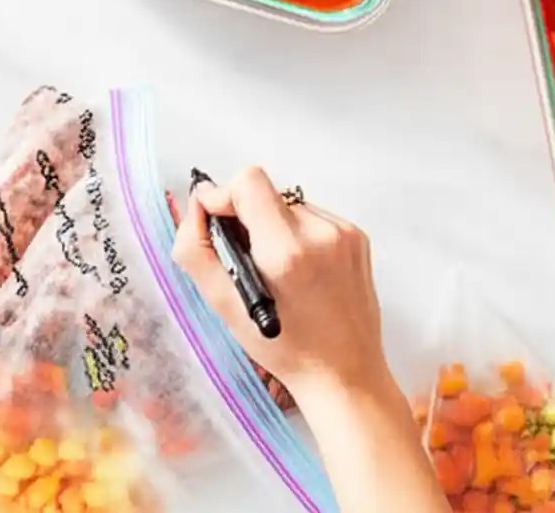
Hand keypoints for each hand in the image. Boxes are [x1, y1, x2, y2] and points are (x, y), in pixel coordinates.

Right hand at [172, 166, 387, 397]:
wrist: (344, 372)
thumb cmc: (284, 349)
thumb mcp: (224, 307)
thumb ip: (197, 251)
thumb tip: (196, 205)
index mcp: (287, 252)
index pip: (249, 182)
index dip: (224, 197)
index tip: (217, 222)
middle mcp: (321, 234)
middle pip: (267, 193)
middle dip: (248, 219)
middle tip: (248, 261)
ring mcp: (345, 233)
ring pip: (289, 205)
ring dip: (274, 228)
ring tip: (279, 274)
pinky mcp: (358, 237)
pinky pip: (314, 218)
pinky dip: (299, 237)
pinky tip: (302, 273)